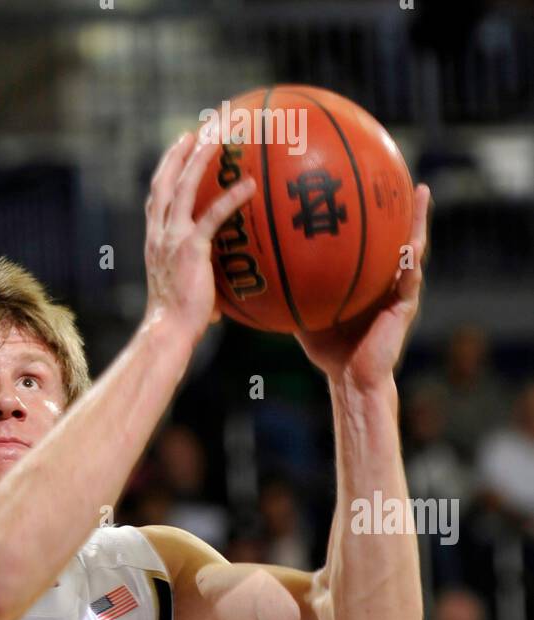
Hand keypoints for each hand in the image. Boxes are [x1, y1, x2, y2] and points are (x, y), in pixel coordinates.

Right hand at [142, 130, 255, 346]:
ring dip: (200, 158)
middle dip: (178, 153)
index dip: (165, 173)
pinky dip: (231, 198)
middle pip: (165, 182)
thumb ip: (200, 286)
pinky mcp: (190, 248)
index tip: (177, 151)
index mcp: (154, 242)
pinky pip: (213, 215)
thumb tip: (220, 308)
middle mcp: (159, 235)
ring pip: (183, 187)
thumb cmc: (178, 323)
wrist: (167, 331)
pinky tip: (250, 185)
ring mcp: (172, 239)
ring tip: (217, 135)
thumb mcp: (186, 295)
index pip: (156, 200)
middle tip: (194, 130)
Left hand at [294, 184, 430, 388]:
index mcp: (370, 278)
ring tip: (421, 196)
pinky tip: (410, 247)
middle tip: (406, 176)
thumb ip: (294, 293)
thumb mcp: (307, 315)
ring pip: (414, 249)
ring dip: (419, 223)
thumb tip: (262, 277)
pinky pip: (409, 280)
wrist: (351, 378)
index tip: (372, 184)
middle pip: (400, 236)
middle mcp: (388, 279)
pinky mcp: (405, 306)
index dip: (377, 215)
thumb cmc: (330, 350)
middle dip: (404, 207)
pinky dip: (410, 263)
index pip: (375, 239)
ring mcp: (400, 291)